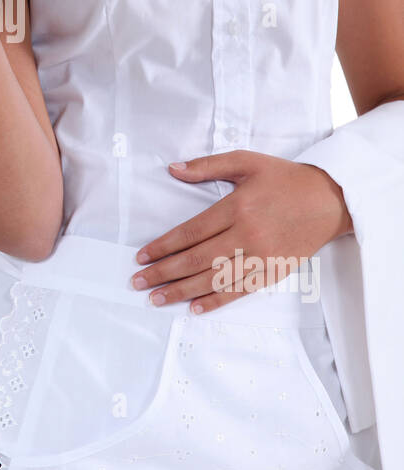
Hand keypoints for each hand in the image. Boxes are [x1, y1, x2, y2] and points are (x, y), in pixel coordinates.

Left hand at [131, 151, 352, 313]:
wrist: (331, 200)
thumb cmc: (285, 178)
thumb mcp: (246, 161)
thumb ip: (207, 166)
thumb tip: (173, 169)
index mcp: (237, 207)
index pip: (190, 232)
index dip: (163, 247)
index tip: (141, 257)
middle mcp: (247, 234)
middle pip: (196, 259)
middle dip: (163, 273)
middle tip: (138, 282)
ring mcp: (261, 257)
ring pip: (214, 279)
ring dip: (182, 291)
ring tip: (157, 298)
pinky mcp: (273, 271)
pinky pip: (240, 291)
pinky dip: (216, 301)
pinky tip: (194, 307)